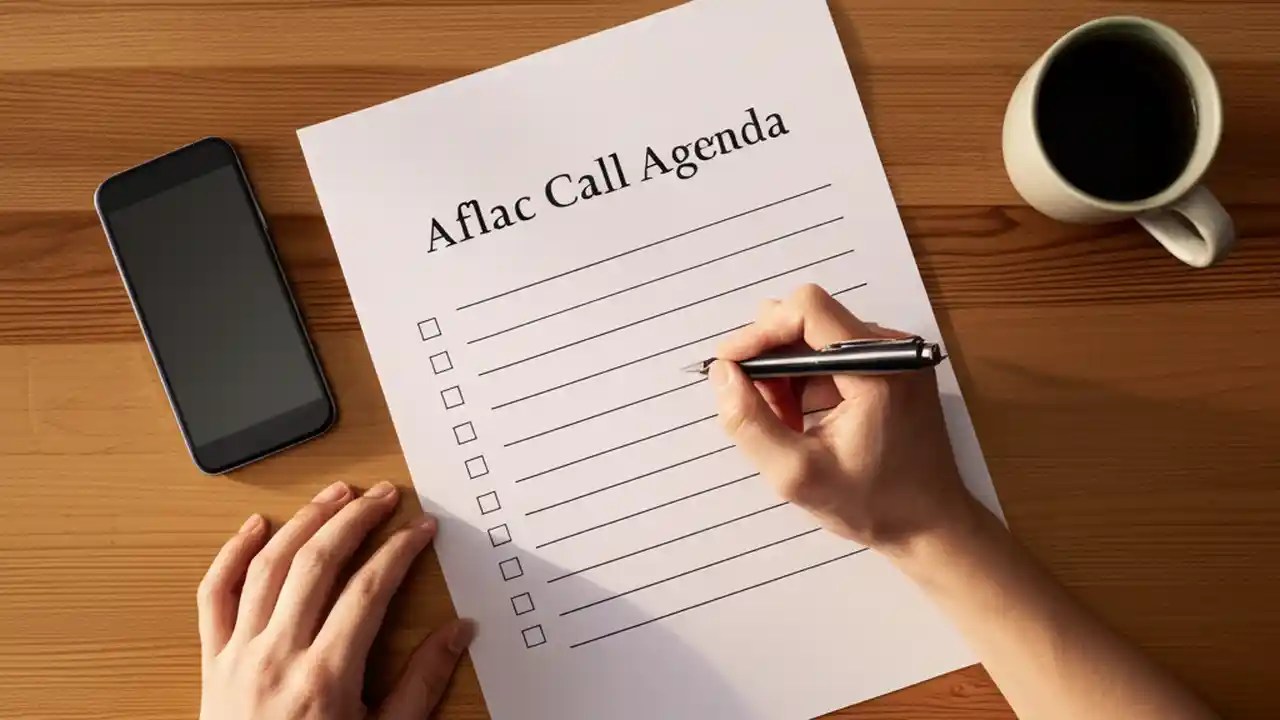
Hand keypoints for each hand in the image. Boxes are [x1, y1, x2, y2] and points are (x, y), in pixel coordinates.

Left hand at [197, 481, 473, 719]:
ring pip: (268, 566)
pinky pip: (214, 595)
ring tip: (335, 495)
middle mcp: (277, 656)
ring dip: (304, 521)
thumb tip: (458, 633)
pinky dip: (231, 555)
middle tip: (384, 495)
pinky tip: (256, 528)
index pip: (368, 590)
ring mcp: (238, 655)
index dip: (399, 550)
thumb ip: (421, 684)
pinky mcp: (211, 661)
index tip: (421, 529)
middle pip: (317, 562)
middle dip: (355, 519)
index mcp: (325, 677)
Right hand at [710, 284, 978, 551]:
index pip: (807, 309)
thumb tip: (721, 373)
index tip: (729, 366)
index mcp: (878, 368)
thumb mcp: (797, 474)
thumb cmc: (872, 506)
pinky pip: (835, 353)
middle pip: (809, 319)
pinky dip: (807, 380)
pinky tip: (802, 421)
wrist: (933, 526)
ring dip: (786, 372)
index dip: (760, 331)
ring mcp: (896, 356)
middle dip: (770, 357)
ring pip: (818, 336)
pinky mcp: (893, 368)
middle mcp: (893, 348)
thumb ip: (750, 422)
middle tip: (757, 406)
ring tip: (782, 422)